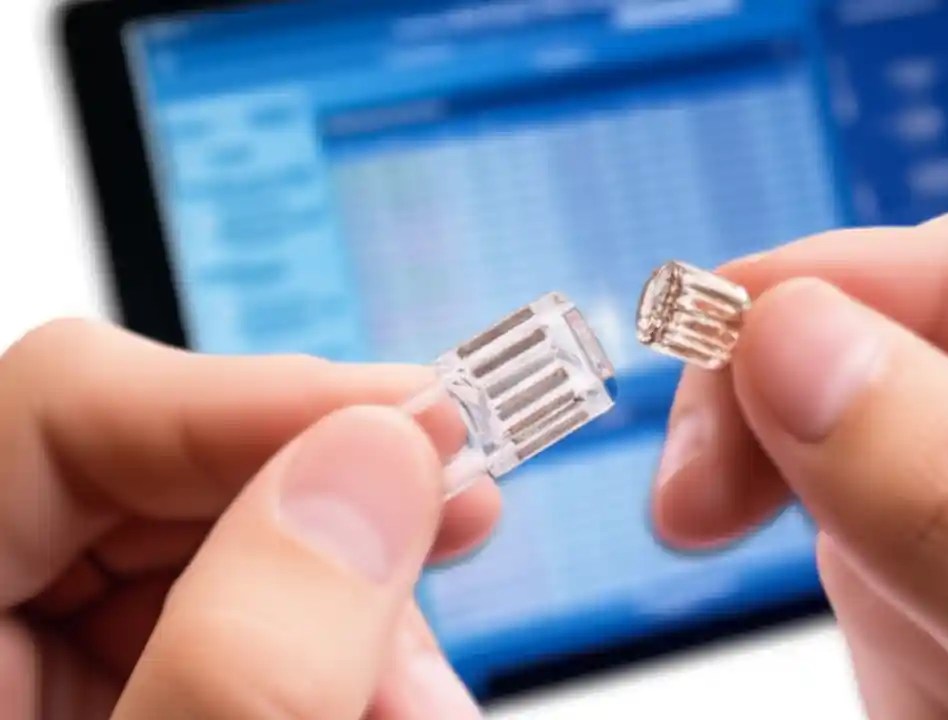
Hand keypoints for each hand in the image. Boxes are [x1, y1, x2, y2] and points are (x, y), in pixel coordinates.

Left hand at [0, 320, 499, 718]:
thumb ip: (244, 657)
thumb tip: (373, 465)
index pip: (72, 403)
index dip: (263, 394)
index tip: (426, 420)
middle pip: (180, 470)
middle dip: (342, 520)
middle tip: (463, 521)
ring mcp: (57, 652)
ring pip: (243, 545)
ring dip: (363, 607)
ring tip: (423, 697)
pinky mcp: (138, 679)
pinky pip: (256, 618)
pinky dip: (343, 652)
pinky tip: (393, 699)